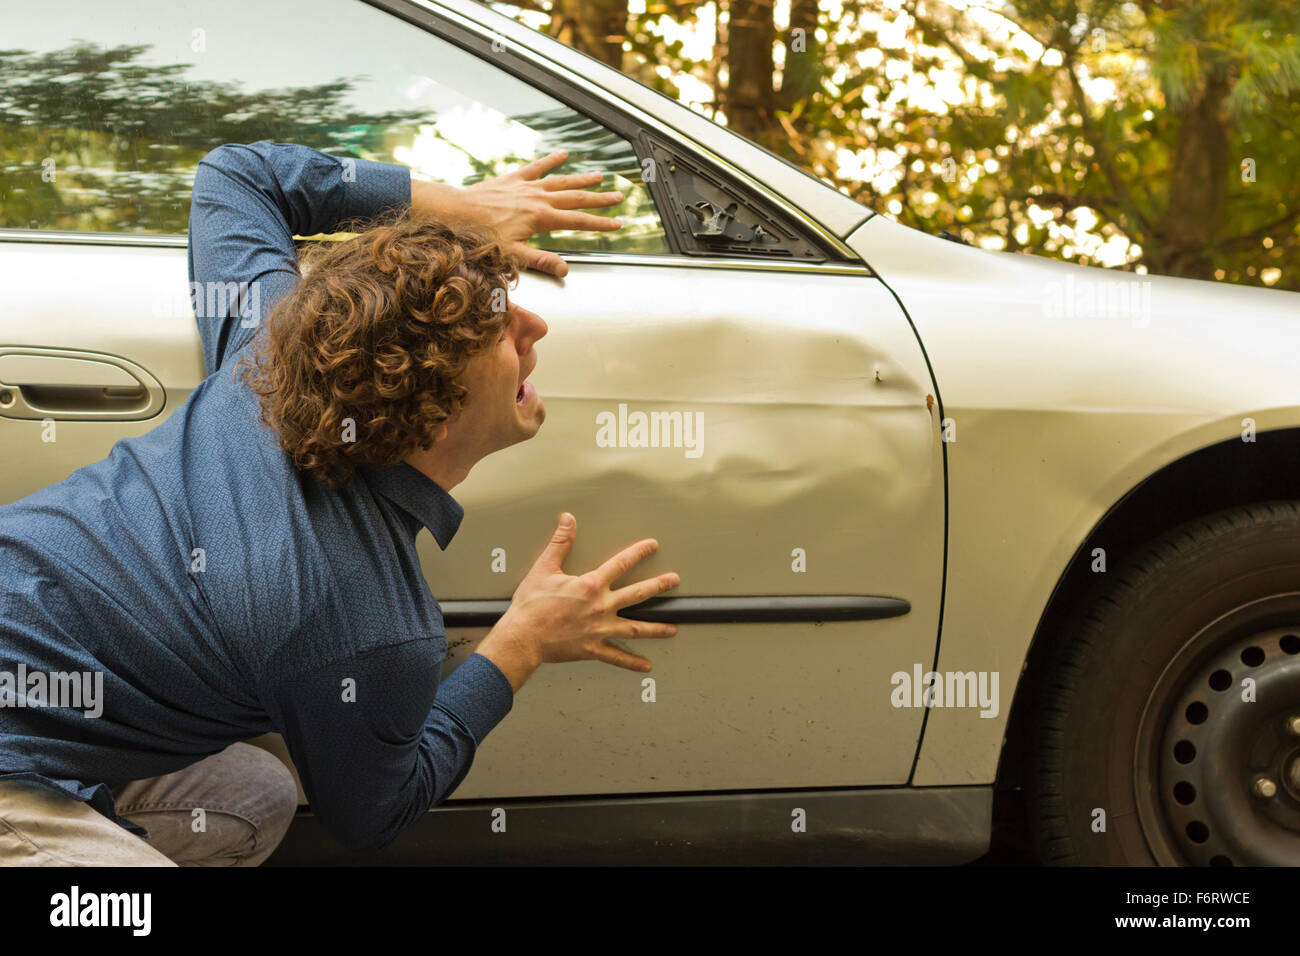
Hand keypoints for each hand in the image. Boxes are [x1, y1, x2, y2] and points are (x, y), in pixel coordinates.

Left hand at [419, 150, 623, 277]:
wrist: (458, 212)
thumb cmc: (483, 237)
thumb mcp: (513, 255)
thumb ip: (541, 260)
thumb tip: (565, 270)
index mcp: (541, 218)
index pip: (578, 222)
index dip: (600, 224)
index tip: (617, 224)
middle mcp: (538, 199)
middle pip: (576, 198)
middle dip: (599, 199)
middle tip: (619, 196)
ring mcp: (527, 186)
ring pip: (561, 181)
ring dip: (582, 178)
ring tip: (600, 176)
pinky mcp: (514, 178)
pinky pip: (537, 167)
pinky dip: (551, 160)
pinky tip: (564, 154)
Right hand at [492, 513, 679, 675]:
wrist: (522, 637)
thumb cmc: (531, 605)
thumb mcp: (544, 568)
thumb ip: (560, 543)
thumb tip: (568, 519)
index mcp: (591, 586)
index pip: (620, 564)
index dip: (638, 553)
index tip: (652, 546)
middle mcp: (601, 607)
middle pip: (637, 594)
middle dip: (658, 586)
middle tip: (674, 581)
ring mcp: (599, 630)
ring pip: (635, 629)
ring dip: (656, 628)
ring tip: (673, 629)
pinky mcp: (593, 649)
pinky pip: (617, 657)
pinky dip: (632, 663)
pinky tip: (646, 666)